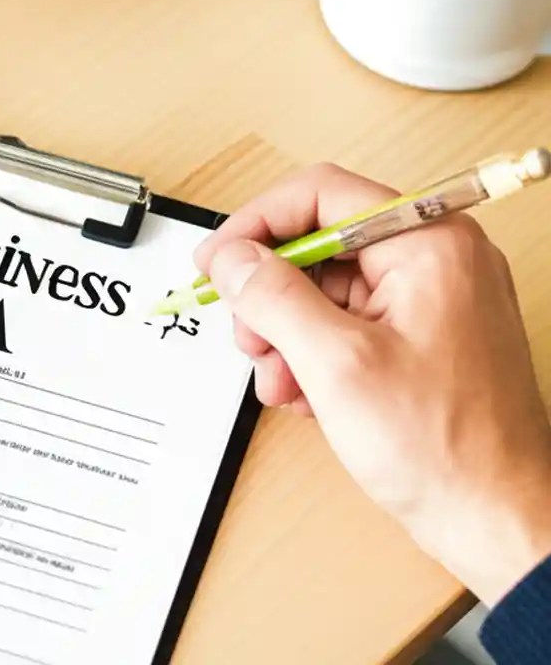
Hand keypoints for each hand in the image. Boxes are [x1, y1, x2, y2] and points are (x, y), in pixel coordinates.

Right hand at [195, 163, 550, 605]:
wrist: (493, 516)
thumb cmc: (446, 447)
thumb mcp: (336, 364)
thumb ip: (274, 298)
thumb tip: (232, 258)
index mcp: (428, 245)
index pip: (321, 195)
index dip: (257, 225)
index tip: (218, 262)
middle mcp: (435, 260)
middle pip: (316, 245)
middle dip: (271, 297)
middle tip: (252, 341)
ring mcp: (428, 299)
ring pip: (321, 290)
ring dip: (285, 335)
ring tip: (285, 383)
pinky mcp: (417, 335)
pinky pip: (342, 324)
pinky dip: (311, 355)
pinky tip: (307, 395)